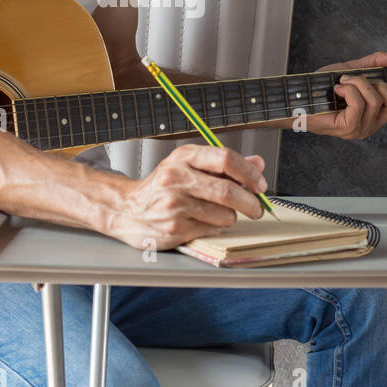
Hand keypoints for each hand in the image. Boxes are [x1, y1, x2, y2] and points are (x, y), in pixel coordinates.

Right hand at [109, 145, 267, 249]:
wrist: (127, 209)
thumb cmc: (162, 187)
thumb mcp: (189, 166)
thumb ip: (224, 165)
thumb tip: (258, 164)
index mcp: (184, 157)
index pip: (225, 158)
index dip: (249, 173)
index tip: (260, 184)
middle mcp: (177, 178)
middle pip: (228, 190)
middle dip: (251, 203)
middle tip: (257, 208)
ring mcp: (175, 204)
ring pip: (224, 215)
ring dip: (230, 217)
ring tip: (218, 213)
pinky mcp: (175, 228)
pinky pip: (212, 229)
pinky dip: (215, 227)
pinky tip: (201, 221)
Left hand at [306, 50, 386, 138]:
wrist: (299, 98)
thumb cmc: (322, 88)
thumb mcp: (353, 69)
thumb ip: (376, 62)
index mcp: (378, 112)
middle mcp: (373, 124)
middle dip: (379, 84)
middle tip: (358, 80)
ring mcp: (362, 129)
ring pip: (376, 101)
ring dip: (357, 84)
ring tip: (342, 83)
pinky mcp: (350, 129)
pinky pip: (359, 104)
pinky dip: (348, 90)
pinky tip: (337, 90)